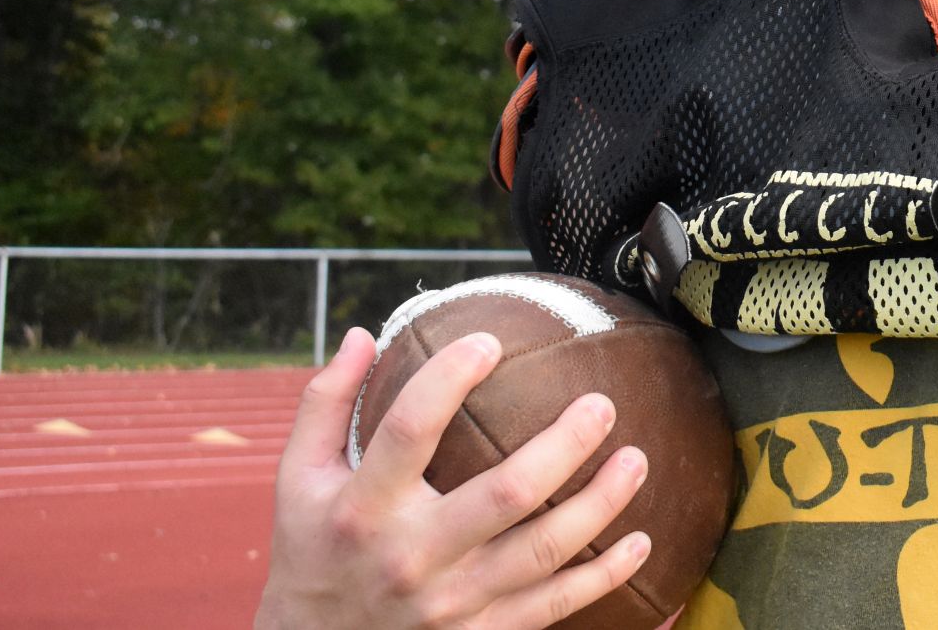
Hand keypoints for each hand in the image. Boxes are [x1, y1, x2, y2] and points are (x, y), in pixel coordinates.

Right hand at [256, 325, 652, 628]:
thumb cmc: (311, 553)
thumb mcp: (296, 481)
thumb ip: (324, 404)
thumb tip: (363, 334)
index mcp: (363, 507)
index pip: (410, 429)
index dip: (450, 378)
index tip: (490, 341)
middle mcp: (411, 555)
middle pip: (506, 494)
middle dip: (565, 445)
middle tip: (602, 404)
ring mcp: (450, 602)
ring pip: (544, 550)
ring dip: (600, 504)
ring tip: (636, 459)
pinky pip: (554, 605)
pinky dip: (603, 575)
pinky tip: (641, 541)